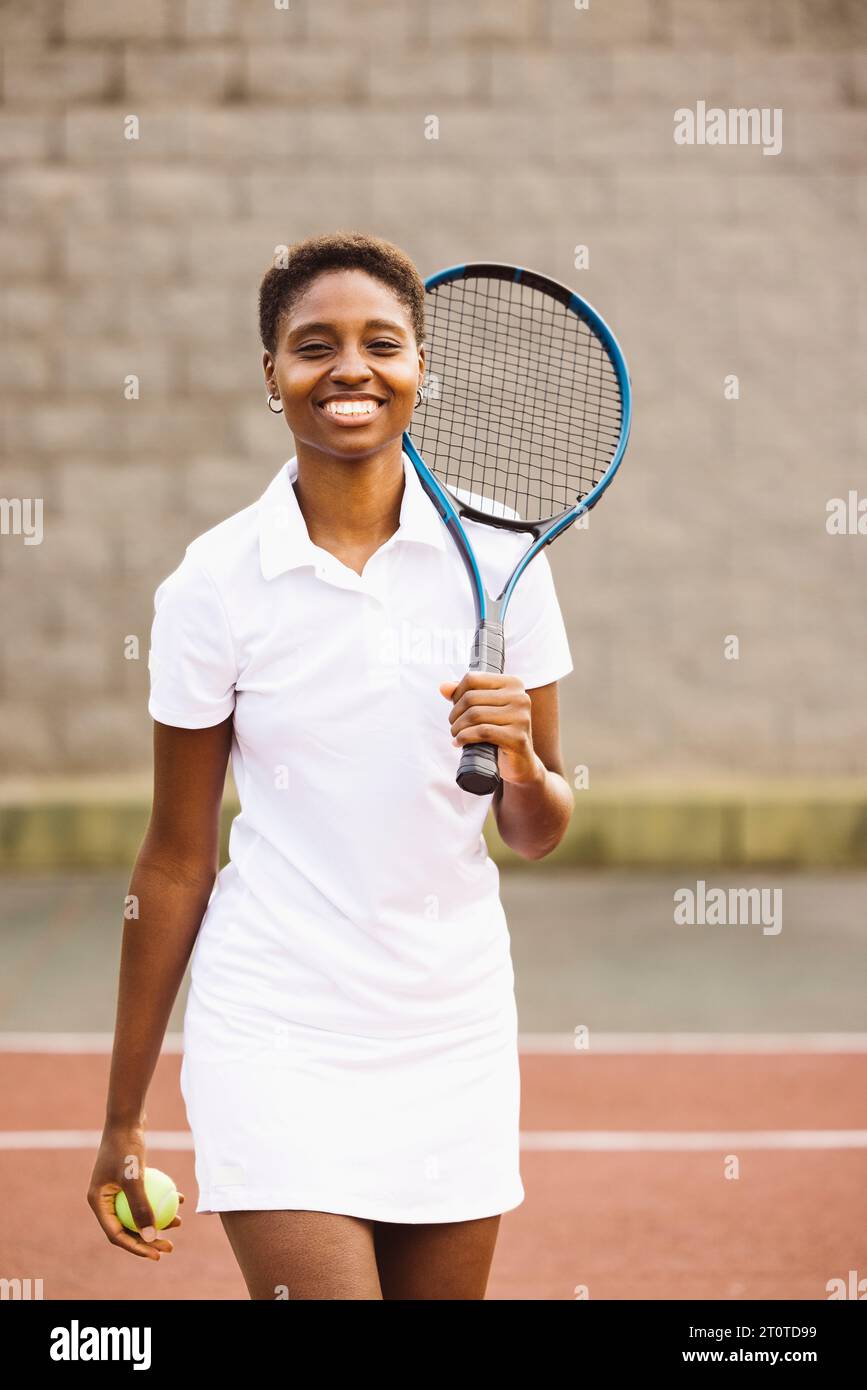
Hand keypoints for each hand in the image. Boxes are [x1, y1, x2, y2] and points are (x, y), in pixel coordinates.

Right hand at [88, 1122, 184, 1260]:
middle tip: (170, 1245)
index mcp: (98, 1202)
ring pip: (139, 1211)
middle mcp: (105, 1198)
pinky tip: (180, 1198)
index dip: (137, 1247)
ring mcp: (117, 1187)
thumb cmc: (127, 1145)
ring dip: (159, 1219)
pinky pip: (146, 1195)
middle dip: (150, 1238)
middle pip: (128, 1226)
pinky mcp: (130, 1177)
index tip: (158, 1254)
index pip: (117, 1234)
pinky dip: (161, 1198)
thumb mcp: (134, 1178)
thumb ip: (140, 1208)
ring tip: (179, 1222)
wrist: (128, 1117)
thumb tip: (150, 1237)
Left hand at [439, 672, 543, 786]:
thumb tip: (444, 687)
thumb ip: (463, 695)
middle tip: (454, 726)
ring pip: (474, 715)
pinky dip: (465, 737)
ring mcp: (521, 717)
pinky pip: (482, 732)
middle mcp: (520, 697)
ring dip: (458, 727)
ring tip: (456, 735)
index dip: (457, 694)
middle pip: (471, 698)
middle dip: (455, 714)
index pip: (472, 679)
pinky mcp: (517, 737)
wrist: (520, 761)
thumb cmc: (500, 731)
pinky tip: (459, 743)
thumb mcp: (483, 709)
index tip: (456, 708)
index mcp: (513, 684)